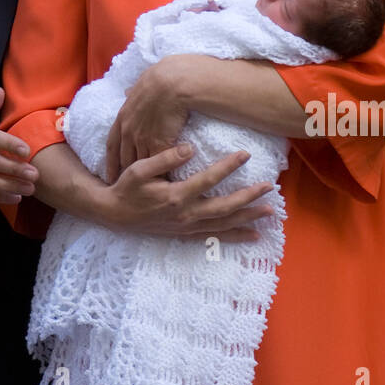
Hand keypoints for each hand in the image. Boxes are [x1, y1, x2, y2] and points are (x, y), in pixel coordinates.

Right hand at [100, 144, 274, 241]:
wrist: (115, 214)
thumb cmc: (127, 188)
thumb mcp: (140, 169)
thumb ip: (165, 157)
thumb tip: (190, 148)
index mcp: (175, 196)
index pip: (208, 179)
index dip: (228, 166)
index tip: (246, 154)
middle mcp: (185, 215)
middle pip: (225, 207)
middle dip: (249, 197)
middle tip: (269, 188)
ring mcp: (188, 227)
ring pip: (224, 224)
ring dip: (248, 217)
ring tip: (270, 212)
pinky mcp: (187, 233)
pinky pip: (216, 237)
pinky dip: (236, 236)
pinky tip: (253, 235)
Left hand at [105, 55, 197, 183]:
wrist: (173, 82)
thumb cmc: (159, 79)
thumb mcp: (140, 84)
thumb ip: (133, 92)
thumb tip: (127, 91)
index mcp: (122, 117)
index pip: (112, 145)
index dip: (111, 162)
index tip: (110, 175)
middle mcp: (129, 131)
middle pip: (124, 159)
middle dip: (124, 174)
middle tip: (125, 188)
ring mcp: (143, 140)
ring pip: (140, 165)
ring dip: (142, 177)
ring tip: (145, 191)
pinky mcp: (160, 144)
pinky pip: (158, 164)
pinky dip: (160, 174)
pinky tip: (163, 184)